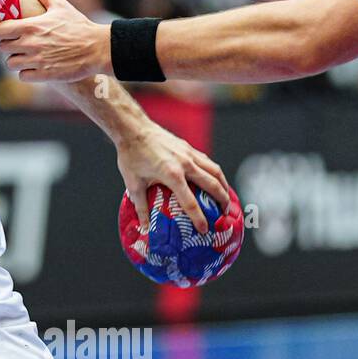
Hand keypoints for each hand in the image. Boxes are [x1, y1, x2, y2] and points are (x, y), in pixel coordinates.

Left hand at [0, 0, 110, 81]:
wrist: (98, 48)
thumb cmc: (78, 25)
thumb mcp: (59, 4)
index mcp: (32, 26)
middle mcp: (31, 44)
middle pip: (2, 47)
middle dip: (7, 45)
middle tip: (17, 42)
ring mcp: (37, 61)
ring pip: (10, 63)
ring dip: (16, 59)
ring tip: (26, 54)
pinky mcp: (44, 75)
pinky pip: (23, 76)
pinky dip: (26, 72)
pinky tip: (35, 65)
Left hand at [115, 124, 231, 233]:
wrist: (133, 129)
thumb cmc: (131, 155)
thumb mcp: (133, 184)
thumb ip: (141, 207)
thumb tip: (145, 227)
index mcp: (172, 175)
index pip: (191, 202)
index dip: (199, 218)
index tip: (205, 229)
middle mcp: (185, 163)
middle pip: (213, 184)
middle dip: (223, 200)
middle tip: (226, 214)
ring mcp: (189, 153)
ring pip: (215, 170)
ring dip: (224, 185)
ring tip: (226, 197)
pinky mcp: (188, 147)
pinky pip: (207, 161)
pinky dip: (214, 172)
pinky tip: (214, 178)